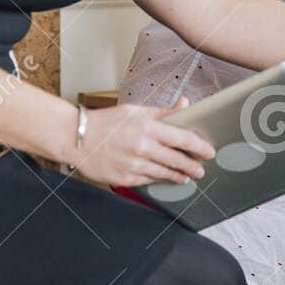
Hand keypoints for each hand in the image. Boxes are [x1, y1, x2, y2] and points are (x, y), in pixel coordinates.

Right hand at [67, 100, 216, 187]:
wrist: (75, 137)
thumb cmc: (105, 122)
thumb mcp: (135, 111)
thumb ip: (163, 112)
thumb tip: (185, 103)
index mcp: (147, 127)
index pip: (183, 138)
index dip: (199, 147)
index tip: (209, 152)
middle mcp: (142, 147)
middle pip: (177, 160)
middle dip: (193, 167)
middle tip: (200, 170)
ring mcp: (133, 165)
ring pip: (163, 173)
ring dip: (178, 176)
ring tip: (186, 177)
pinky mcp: (124, 178)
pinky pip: (147, 181)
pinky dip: (158, 179)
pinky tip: (163, 178)